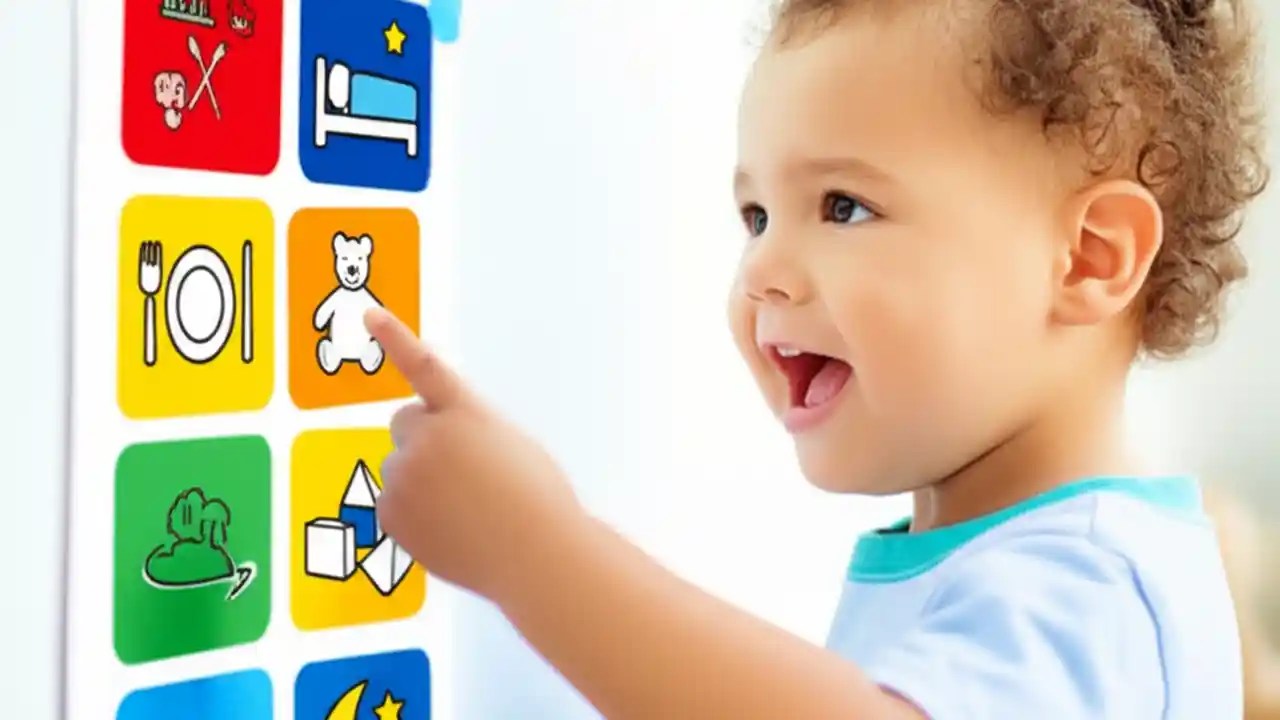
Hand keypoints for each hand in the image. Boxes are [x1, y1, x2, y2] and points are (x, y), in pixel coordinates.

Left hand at [365, 307, 586, 602]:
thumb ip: (470, 435)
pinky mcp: (390, 513)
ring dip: (421, 483)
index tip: (368, 313)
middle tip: (461, 473)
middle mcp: (429, 437)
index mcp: (466, 413)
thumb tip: (437, 456)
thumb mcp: (512, 446)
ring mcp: (404, 476)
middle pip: (405, 424)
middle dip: (422, 441)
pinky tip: (450, 530)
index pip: (422, 367)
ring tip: (465, 511)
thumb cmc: (538, 503)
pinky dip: (414, 516)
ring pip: (400, 469)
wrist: (536, 556)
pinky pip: (394, 506)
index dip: (394, 337)